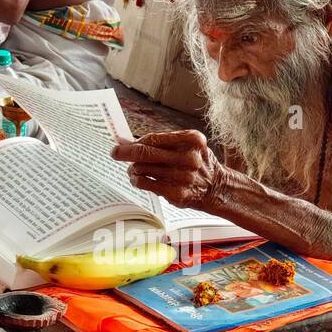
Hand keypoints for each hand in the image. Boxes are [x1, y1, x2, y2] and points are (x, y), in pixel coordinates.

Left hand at [111, 130, 226, 210]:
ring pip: (143, 168)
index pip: (154, 138)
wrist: (216, 187)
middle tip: (115, 152)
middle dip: (126, 152)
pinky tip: (137, 179)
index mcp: (192, 140)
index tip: (120, 142)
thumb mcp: (184, 146)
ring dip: (133, 168)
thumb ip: (159, 142)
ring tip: (134, 169)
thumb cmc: (195, 163)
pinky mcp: (176, 192)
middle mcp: (189, 157)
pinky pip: (145, 183)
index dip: (134, 141)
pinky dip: (137, 180)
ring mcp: (183, 176)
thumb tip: (126, 139)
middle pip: (147, 152)